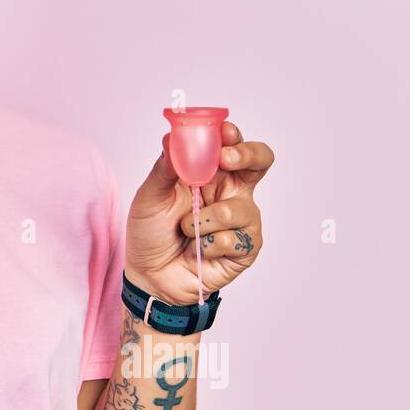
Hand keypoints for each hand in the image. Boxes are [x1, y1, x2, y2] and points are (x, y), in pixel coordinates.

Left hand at [124, 121, 272, 304]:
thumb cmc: (151, 233)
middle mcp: (230, 191)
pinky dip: (209, 244)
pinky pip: (235, 238)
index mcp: (209, 173)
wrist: (150, 276)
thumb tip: (172, 137)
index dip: (232, 135)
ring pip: (238, 207)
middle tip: (226, 159)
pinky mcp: (246, 247)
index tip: (222, 133)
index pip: (231, 145)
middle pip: (259, 161)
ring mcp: (241, 219)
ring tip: (186, 230)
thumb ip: (164, 168)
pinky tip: (198, 250)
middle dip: (247, 155)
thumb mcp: (150, 197)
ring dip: (203, 220)